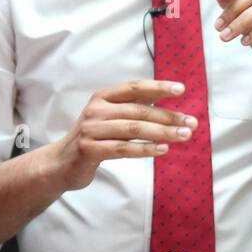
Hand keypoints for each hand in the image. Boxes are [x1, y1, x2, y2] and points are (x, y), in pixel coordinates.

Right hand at [50, 80, 196, 190]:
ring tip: (184, 136)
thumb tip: (165, 102)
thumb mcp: (110, 118)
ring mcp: (91, 130)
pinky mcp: (89, 150)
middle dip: (169, 116)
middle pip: (139, 111)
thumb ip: (133, 109)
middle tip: (191, 123)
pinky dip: (145, 149)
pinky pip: (123, 148)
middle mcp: (96, 110)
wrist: (60, 164)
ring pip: (134, 129)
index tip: (181, 89)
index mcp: (103, 98)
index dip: (158, 87)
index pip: (135, 88)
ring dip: (163, 132)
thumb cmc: (93, 139)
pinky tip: (163, 150)